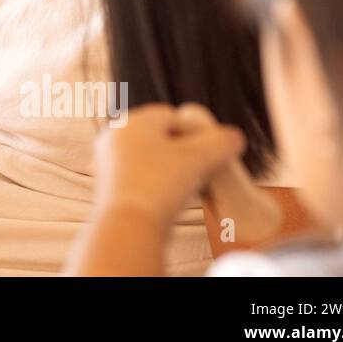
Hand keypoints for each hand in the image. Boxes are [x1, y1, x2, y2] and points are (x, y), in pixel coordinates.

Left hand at [92, 102, 245, 227]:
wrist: (129, 225)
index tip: (210, 152)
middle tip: (202, 169)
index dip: (195, 132)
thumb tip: (234, 136)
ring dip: (171, 169)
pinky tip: (172, 199)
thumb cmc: (161, 184)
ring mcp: (108, 161)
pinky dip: (157, 183)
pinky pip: (139, 176)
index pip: (171, 116)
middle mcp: (114, 136)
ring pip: (149, 158)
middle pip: (159, 137)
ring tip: (190, 186)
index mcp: (131, 121)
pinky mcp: (108, 186)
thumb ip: (221, 142)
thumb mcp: (200, 158)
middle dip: (184, 152)